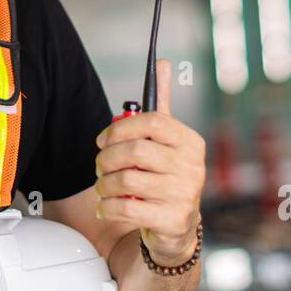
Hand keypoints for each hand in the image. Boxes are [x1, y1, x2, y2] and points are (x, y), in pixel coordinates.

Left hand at [92, 58, 204, 264]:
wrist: (176, 227)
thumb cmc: (165, 176)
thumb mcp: (166, 141)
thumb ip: (161, 105)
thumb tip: (163, 63)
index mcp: (189, 141)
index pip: (153, 121)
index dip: (120, 128)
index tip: (102, 140)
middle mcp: (192, 166)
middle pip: (135, 151)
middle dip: (106, 159)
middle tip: (99, 167)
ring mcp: (185, 193)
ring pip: (126, 180)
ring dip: (104, 184)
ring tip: (102, 187)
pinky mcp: (173, 219)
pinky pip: (127, 208)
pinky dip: (108, 206)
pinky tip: (106, 206)